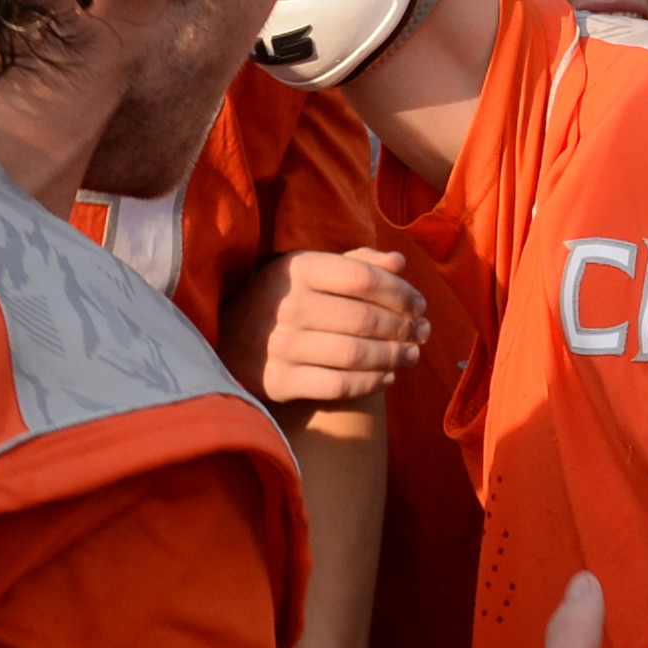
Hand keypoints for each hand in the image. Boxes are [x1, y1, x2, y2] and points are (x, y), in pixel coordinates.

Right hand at [219, 248, 428, 404]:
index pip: (363, 278)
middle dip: (403, 328)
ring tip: (412, 355)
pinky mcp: (278, 381)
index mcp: (297, 269)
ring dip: (393, 357)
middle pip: (364, 318)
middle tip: (423, 334)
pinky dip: (369, 383)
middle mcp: (287, 305)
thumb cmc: (280, 300)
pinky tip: (386, 377)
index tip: (420, 304)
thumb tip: (399, 262)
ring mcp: (280, 345)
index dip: (400, 292)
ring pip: (355, 354)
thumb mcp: (309, 271)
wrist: (224, 342)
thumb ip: (355, 263)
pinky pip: (338, 386)